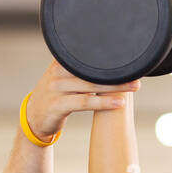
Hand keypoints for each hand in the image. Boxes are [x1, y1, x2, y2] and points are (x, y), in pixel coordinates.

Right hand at [24, 60, 140, 140]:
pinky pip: (84, 102)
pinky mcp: (57, 105)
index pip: (86, 54)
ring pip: (90, 85)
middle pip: (92, 70)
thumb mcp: (64, 78)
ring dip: (115, 87)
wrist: (34, 117)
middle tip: (138, 73)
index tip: (128, 55)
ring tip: (134, 86)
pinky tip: (119, 103)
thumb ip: (80, 69)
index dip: (107, 55)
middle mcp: (58, 72)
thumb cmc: (56, 96)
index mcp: (62, 61)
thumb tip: (108, 62)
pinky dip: (103, 102)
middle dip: (117, 72)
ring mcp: (56, 88)